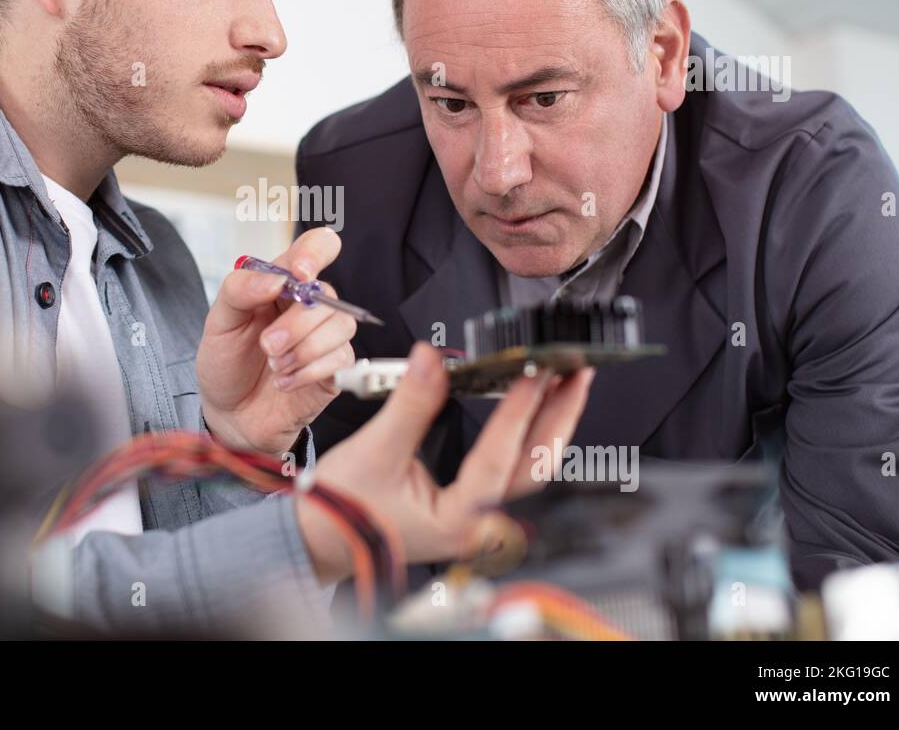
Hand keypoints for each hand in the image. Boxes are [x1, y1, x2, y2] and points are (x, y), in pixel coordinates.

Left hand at [196, 227, 356, 455]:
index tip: (300, 273)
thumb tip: (275, 280)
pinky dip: (308, 372)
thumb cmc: (227, 362)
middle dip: (296, 324)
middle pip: (328, 294)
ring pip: (340, 326)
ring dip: (303, 349)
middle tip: (267, 346)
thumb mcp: (219, 322)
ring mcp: (325, 337)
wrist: (230, 414)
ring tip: (275, 366)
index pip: (318, 247)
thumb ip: (239, 290)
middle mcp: (309, 305)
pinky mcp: (334, 368)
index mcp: (284, 283)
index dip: (315, 252)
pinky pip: (340, 359)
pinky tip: (285, 382)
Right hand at [296, 342, 594, 581]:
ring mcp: (478, 518)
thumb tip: (432, 360)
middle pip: (534, 467)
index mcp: (455, 521)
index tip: (533, 373)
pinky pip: (512, 467)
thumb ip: (410, 403)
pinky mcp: (471, 505)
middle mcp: (476, 525)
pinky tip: (532, 406)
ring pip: (529, 468)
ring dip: (548, 422)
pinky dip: (526, 432)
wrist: (323, 538)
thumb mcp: (375, 450)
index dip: (518, 412)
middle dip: (559, 415)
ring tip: (562, 381)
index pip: (498, 459)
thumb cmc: (344, 509)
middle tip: (576, 370)